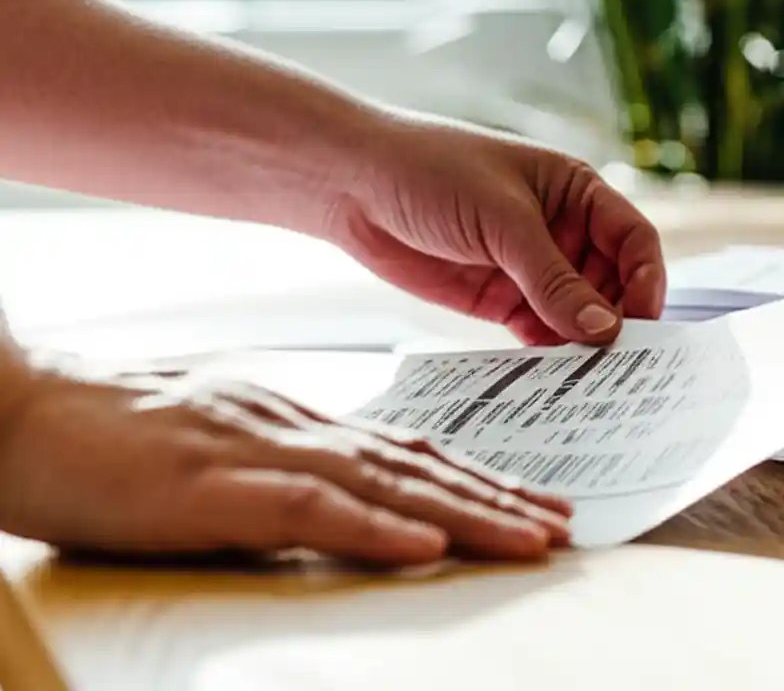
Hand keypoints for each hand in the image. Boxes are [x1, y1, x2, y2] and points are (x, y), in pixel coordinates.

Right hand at [0, 364, 571, 563]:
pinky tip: (426, 544)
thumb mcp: (216, 436)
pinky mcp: (213, 487)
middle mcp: (294, 426)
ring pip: (384, 486)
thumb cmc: (112, 430)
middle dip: (495, 498)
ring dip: (464, 514)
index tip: (528, 498)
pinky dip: (375, 528)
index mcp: (295, 418)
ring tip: (529, 538)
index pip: (405, 449)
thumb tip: (337, 486)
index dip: (473, 475)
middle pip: (415, 466)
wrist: (21, 408)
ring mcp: (257, 452)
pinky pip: (310, 508)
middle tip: (560, 525)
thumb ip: (279, 456)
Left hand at [324, 113, 666, 345]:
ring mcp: (531, 268)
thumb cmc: (431, 170)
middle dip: (615, 322)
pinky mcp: (501, 299)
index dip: (646, 280)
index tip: (644, 323)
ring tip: (586, 381)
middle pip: (612, 285)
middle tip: (616, 365)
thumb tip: (606, 330)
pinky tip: (549, 379)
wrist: (352, 185)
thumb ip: (553, 279)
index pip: (633, 240)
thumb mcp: (501, 221)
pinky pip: (539, 334)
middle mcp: (562, 231)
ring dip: (582, 345)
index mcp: (577, 193)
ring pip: (577, 315)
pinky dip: (547, 356)